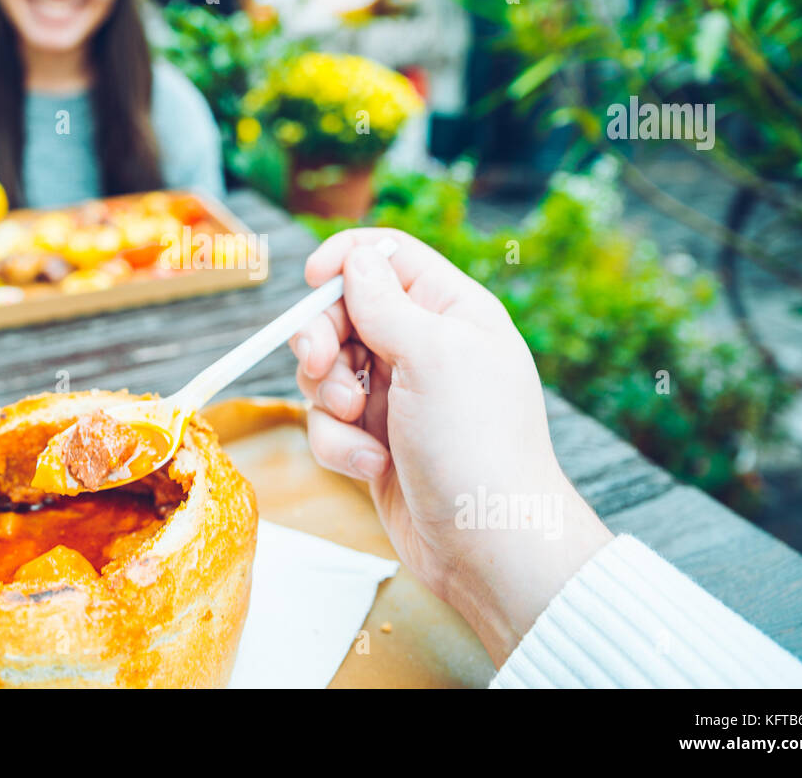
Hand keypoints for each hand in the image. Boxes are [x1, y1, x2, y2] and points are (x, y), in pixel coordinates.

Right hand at [290, 228, 613, 666]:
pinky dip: (338, 445)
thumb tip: (355, 258)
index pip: (389, 257)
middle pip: (344, 312)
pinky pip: (328, 424)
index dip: (347, 260)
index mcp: (452, 312)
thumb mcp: (433, 355)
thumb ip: (385, 302)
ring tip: (356, 424)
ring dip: (329, 398)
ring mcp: (398, 397)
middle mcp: (424, 348)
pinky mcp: (375, 442)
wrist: (488, 544)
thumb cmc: (476, 444)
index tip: (313, 279)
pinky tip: (371, 467)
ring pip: (327, 371)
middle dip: (323, 339)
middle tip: (320, 364)